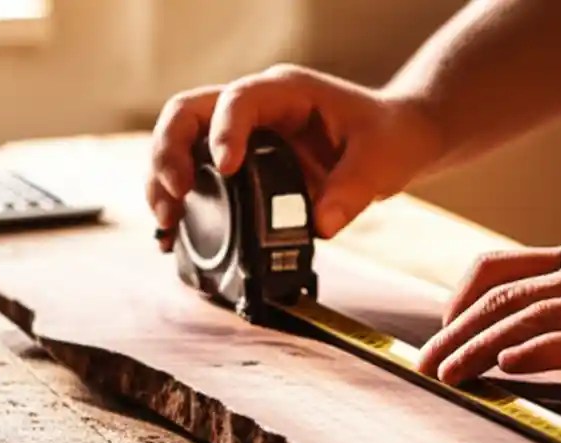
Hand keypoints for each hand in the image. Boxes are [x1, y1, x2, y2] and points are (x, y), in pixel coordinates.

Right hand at [147, 64, 442, 251]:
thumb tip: (321, 227)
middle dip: (170, 152)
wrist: (397, 139)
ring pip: (181, 142)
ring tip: (166, 222)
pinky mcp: (241, 165)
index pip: (238, 99)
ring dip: (163, 179)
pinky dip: (178, 200)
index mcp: (285, 92)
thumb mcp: (380, 161)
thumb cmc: (388, 137)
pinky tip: (171, 234)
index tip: (225, 168)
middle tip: (175, 194)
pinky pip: (196, 174)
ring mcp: (243, 135)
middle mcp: (256, 108)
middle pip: (188, 113)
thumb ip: (353, 191)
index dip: (224, 131)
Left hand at [416, 244, 560, 393]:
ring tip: (450, 375)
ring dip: (484, 346)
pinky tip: (512, 366)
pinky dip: (544, 350)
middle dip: (455, 333)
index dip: (457, 301)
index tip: (440, 339)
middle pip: (504, 295)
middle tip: (424, 371)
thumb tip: (533, 351)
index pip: (498, 268)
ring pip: (536, 316)